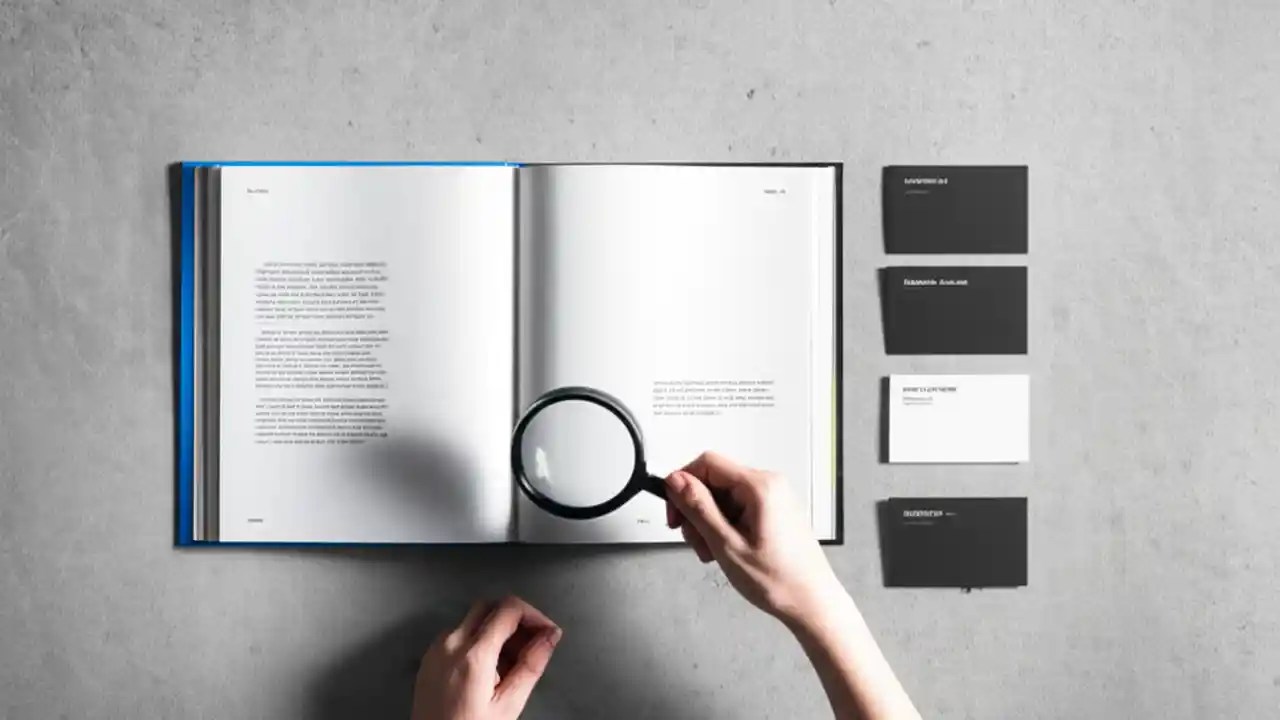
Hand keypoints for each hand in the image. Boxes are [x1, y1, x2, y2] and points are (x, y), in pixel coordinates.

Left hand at [411, 595, 561, 719]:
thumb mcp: (508, 705)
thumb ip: (531, 666)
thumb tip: (549, 636)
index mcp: (473, 656)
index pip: (508, 609)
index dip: (534, 615)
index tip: (546, 631)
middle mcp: (450, 645)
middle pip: (489, 606)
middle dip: (515, 618)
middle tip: (533, 643)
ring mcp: (435, 650)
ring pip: (473, 619)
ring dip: (497, 630)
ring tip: (511, 664)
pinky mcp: (429, 659)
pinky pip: (458, 634)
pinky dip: (478, 639)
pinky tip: (490, 668)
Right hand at [665, 451, 840, 625]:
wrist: (812, 603)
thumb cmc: (779, 580)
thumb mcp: (726, 544)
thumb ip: (698, 508)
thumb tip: (675, 481)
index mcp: (760, 487)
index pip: (707, 463)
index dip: (682, 484)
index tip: (673, 511)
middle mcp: (769, 485)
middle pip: (714, 481)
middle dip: (696, 510)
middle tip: (695, 540)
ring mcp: (773, 498)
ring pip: (723, 497)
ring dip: (708, 523)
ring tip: (713, 552)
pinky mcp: (773, 512)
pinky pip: (738, 508)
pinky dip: (724, 527)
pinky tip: (725, 550)